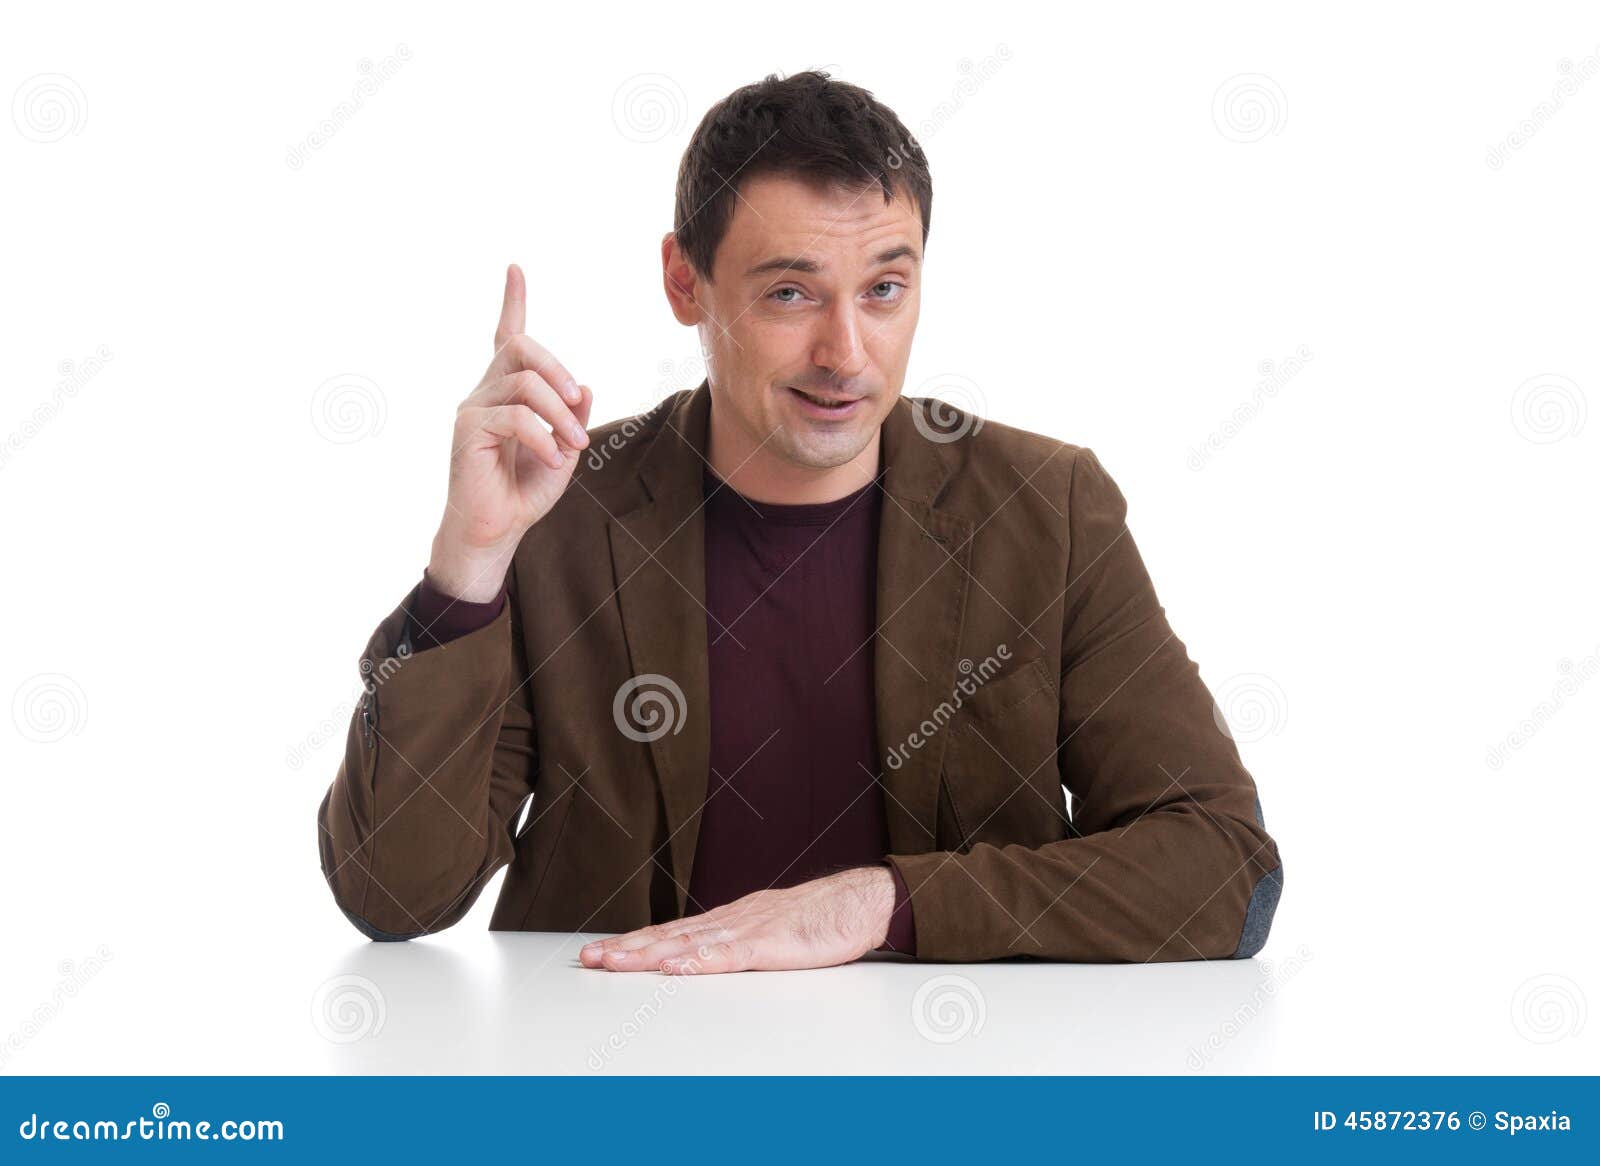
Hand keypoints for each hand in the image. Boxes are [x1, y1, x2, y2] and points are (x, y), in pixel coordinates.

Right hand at [427, 263, 592, 601]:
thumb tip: (583, 385)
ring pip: (524, 383)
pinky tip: (554, 459)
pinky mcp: (468, 429)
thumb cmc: (525, 492)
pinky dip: (543, 437)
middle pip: (520, 347)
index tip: (516, 268)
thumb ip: (573, 417)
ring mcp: (473, 407)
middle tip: (577, 401)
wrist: (496, 530)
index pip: (505, 336)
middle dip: (556, 368)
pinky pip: (515, 416)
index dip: (512, 301)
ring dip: (559, 414)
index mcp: (507, 392)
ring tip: (573, 446)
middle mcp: (485, 391)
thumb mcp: (564, 450)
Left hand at [578, 866, 895, 974]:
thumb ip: (736, 945)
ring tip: (615, 963)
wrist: (857, 902)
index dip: (634, 943)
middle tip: (589, 958)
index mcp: (728, 920)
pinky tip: (676, 968)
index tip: (601, 952)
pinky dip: (699, 961)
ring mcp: (747, 931)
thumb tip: (704, 960)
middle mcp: (729, 921)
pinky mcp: (770, 945)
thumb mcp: (768, 932)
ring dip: (648, 955)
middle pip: (668, 937)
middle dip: (626, 949)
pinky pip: (729, 955)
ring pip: (688, 945)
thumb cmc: (819, 919)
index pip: (671, 933)